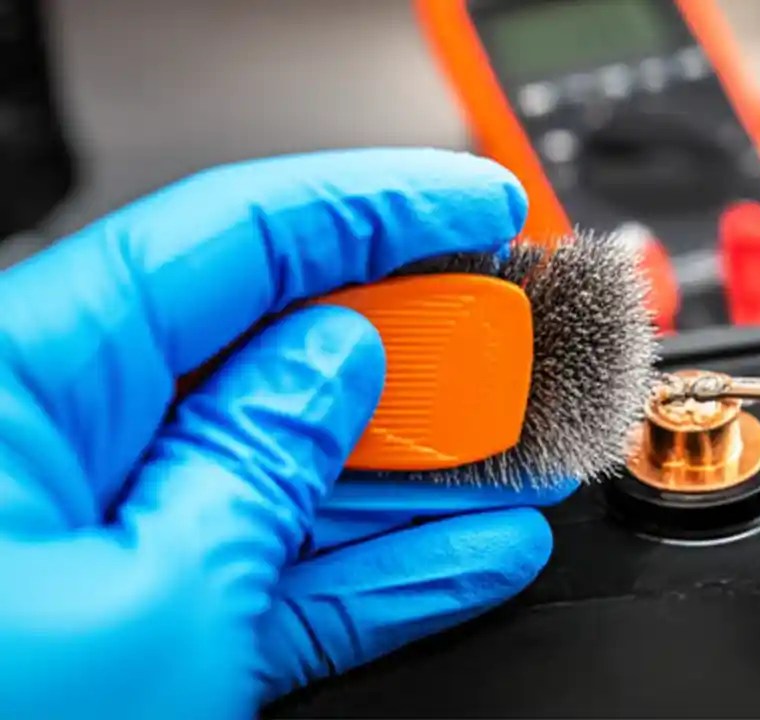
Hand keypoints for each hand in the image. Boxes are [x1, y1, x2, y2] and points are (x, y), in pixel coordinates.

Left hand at [0, 149, 576, 718]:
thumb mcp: (150, 596)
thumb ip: (256, 457)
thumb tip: (338, 360)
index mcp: (26, 384)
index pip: (230, 242)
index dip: (372, 209)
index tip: (478, 206)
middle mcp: (64, 443)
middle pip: (275, 349)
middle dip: (417, 345)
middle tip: (523, 341)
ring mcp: (117, 539)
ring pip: (297, 468)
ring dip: (426, 467)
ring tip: (531, 448)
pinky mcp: (157, 626)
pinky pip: (286, 571)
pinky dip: (384, 568)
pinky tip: (476, 548)